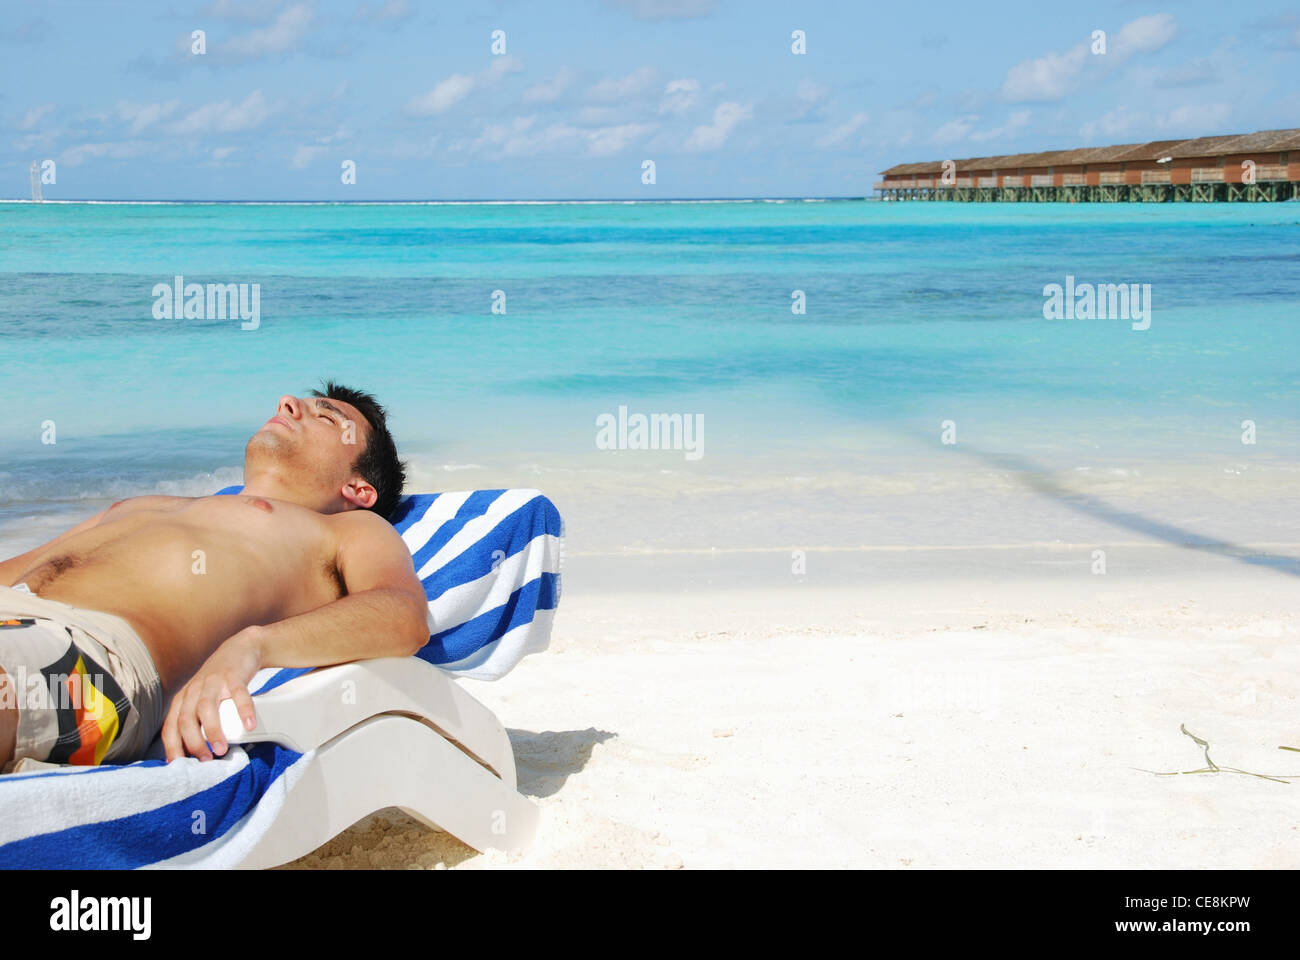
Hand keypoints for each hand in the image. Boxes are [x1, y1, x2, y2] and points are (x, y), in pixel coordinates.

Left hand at [162, 629, 263, 761]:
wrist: (240, 649)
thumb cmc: (219, 682)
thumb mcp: (200, 699)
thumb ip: (195, 721)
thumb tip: (194, 753)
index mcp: (183, 700)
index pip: (171, 727)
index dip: (173, 747)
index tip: (182, 765)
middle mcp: (194, 691)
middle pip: (186, 719)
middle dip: (193, 742)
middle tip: (206, 759)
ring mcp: (213, 682)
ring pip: (206, 708)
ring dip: (213, 731)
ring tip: (221, 748)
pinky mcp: (233, 676)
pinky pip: (238, 694)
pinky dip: (243, 710)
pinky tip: (249, 724)